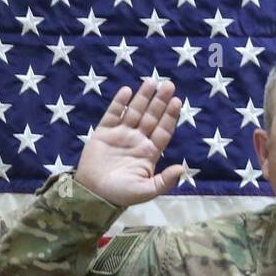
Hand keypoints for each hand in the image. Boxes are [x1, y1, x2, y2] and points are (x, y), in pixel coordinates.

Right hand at [74, 79, 184, 206]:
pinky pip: (112, 114)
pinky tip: (127, 90)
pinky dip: (119, 103)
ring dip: (143, 97)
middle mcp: (137, 140)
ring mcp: (120, 135)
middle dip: (160, 101)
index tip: (177, 102)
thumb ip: (165, 181)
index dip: (170, 116)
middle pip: (151, 117)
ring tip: (152, 82)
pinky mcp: (103, 132)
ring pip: (134, 112)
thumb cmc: (121, 194)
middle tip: (169, 85)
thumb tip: (182, 169)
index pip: (163, 130)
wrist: (93, 194)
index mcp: (149, 152)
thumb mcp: (147, 191)